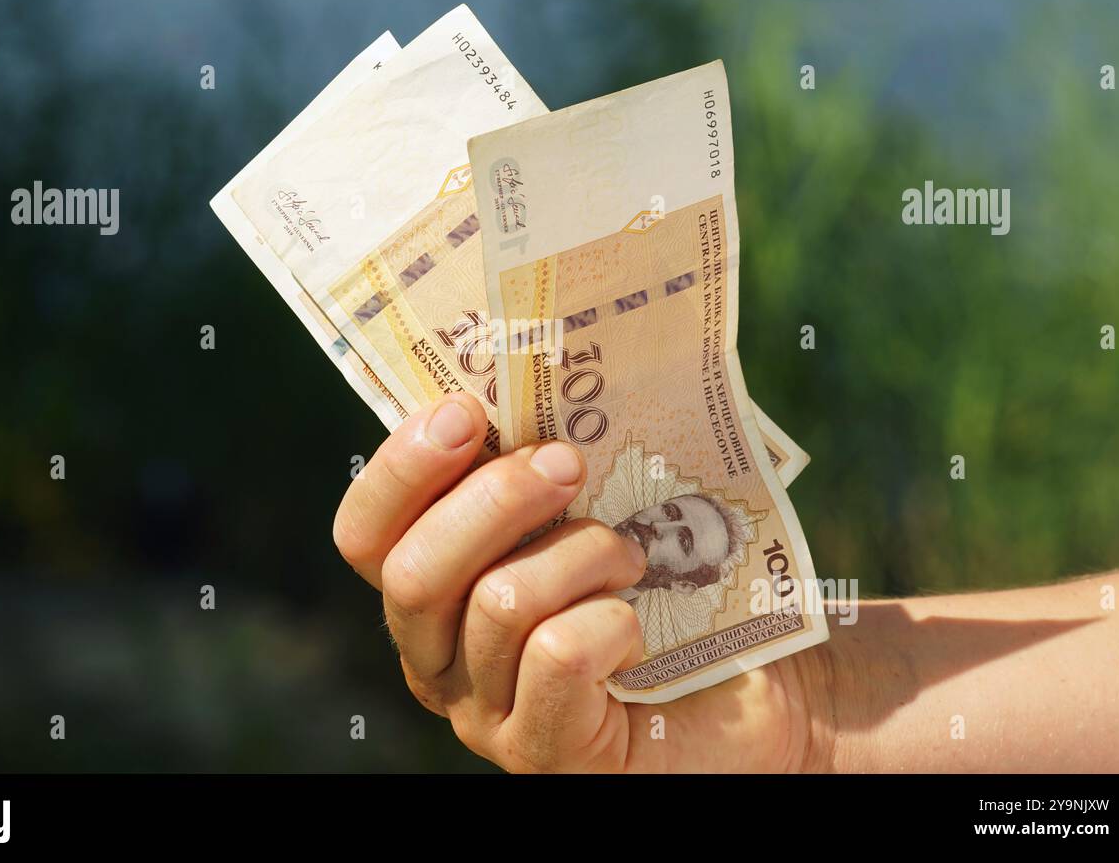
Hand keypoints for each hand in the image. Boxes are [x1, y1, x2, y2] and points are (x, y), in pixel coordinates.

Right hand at [333, 393, 834, 771]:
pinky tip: (636, 625)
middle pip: (413, 573)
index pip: (365, 533)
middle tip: (566, 464)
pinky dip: (607, 620)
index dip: (402, 467)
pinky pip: (556, 657)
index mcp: (432, 590)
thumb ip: (542, 464)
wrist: (754, 698)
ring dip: (579, 556)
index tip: (465, 410)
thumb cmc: (666, 589)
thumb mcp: (594, 512)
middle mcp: (437, 659)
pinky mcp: (544, 750)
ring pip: (497, 605)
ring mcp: (485, 713)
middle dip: (494, 500)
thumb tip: (533, 368)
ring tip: (629, 555)